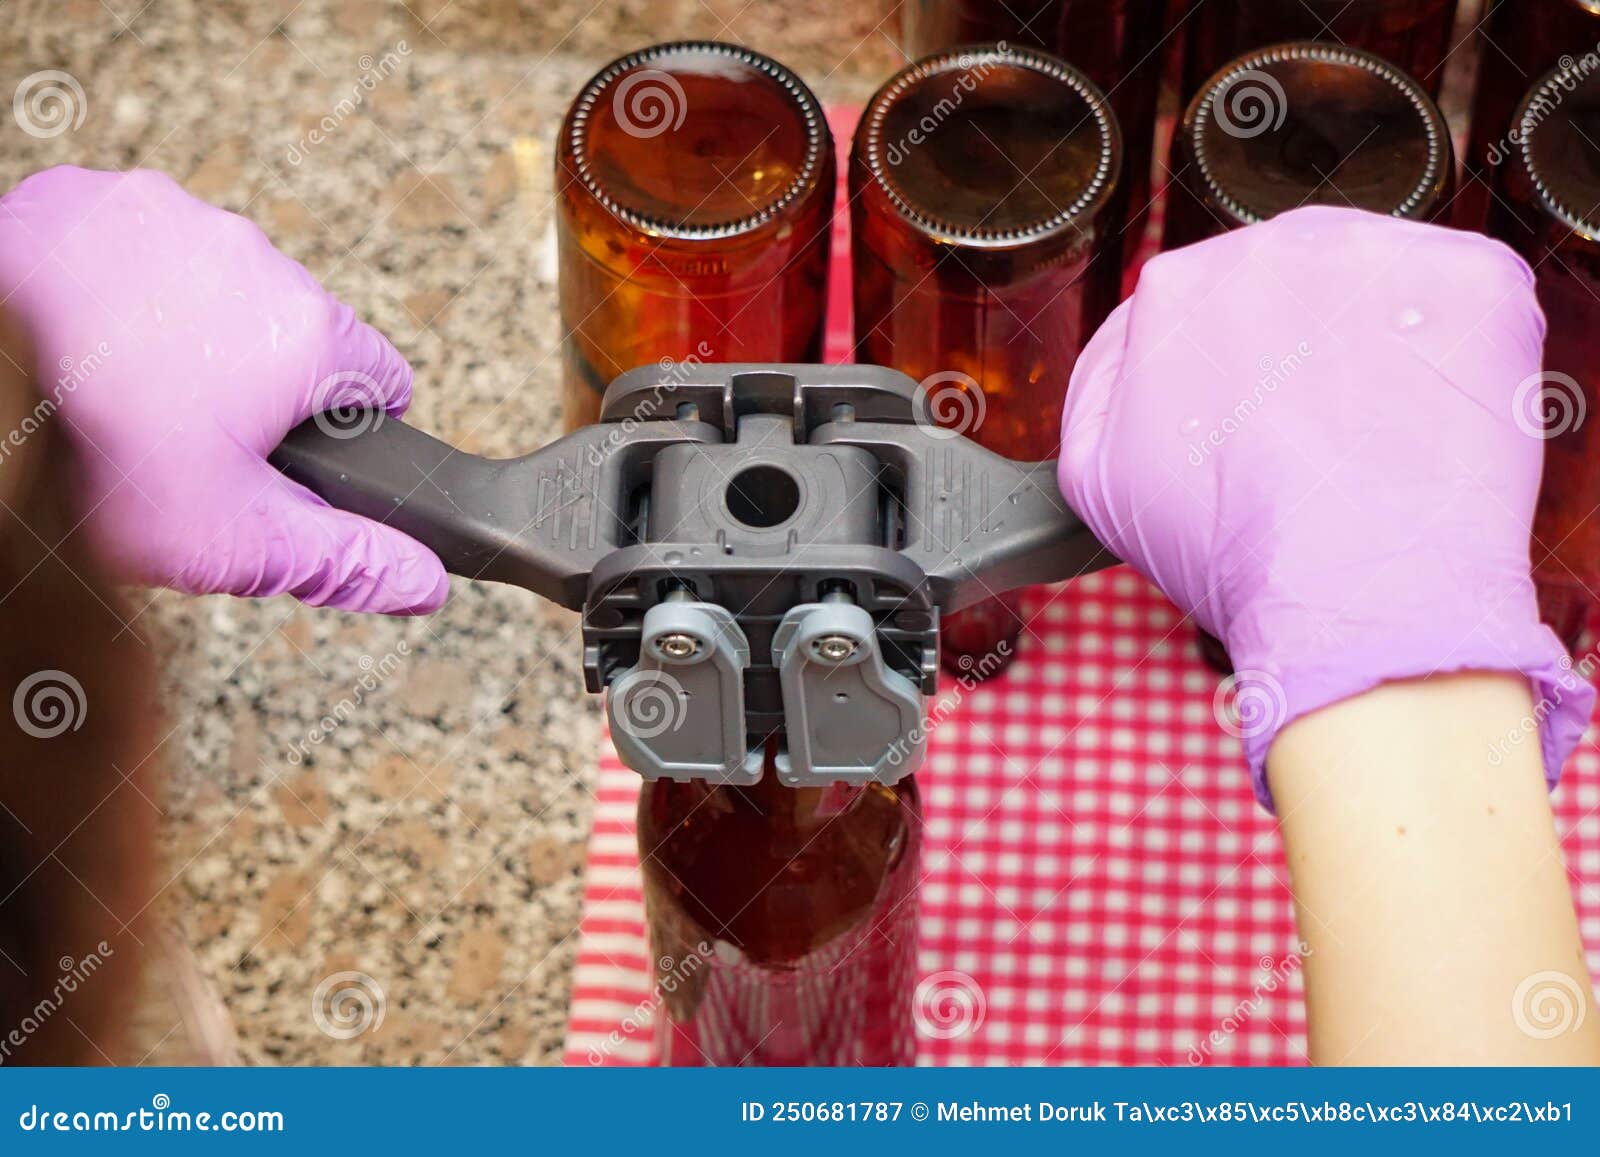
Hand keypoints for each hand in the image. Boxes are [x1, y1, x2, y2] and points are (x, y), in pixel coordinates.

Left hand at [0, 166, 447, 613]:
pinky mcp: (89, 196)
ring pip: (214, 286)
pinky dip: (116, 289)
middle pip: (294, 332)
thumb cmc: (87, 456)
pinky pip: (132, 247)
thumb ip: (344, 560)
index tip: (290, 456)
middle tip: (186, 441)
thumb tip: (425, 580)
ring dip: (188, 330)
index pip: (383, 380)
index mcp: (308, 334)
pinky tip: (80, 339)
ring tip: (120, 390)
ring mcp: (167, 215)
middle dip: (256, 383)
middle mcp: (252, 256)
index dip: (343, 434)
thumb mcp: (232, 541)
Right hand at [1059, 206, 1591, 804]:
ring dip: (1381, 339)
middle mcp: (1270, 247)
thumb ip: (1094, 390)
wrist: (1353, 595)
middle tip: (1322, 434)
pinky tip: (1440, 416)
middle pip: (1292, 283)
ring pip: (1377, 283)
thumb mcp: (1096, 482)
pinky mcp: (1474, 278)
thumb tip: (1127, 345)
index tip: (1258, 425)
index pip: (1205, 308)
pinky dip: (1464, 350)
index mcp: (1173, 289)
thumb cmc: (1232, 553)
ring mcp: (1378, 254)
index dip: (1235, 374)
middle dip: (1308, 347)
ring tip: (1383, 429)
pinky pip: (1469, 297)